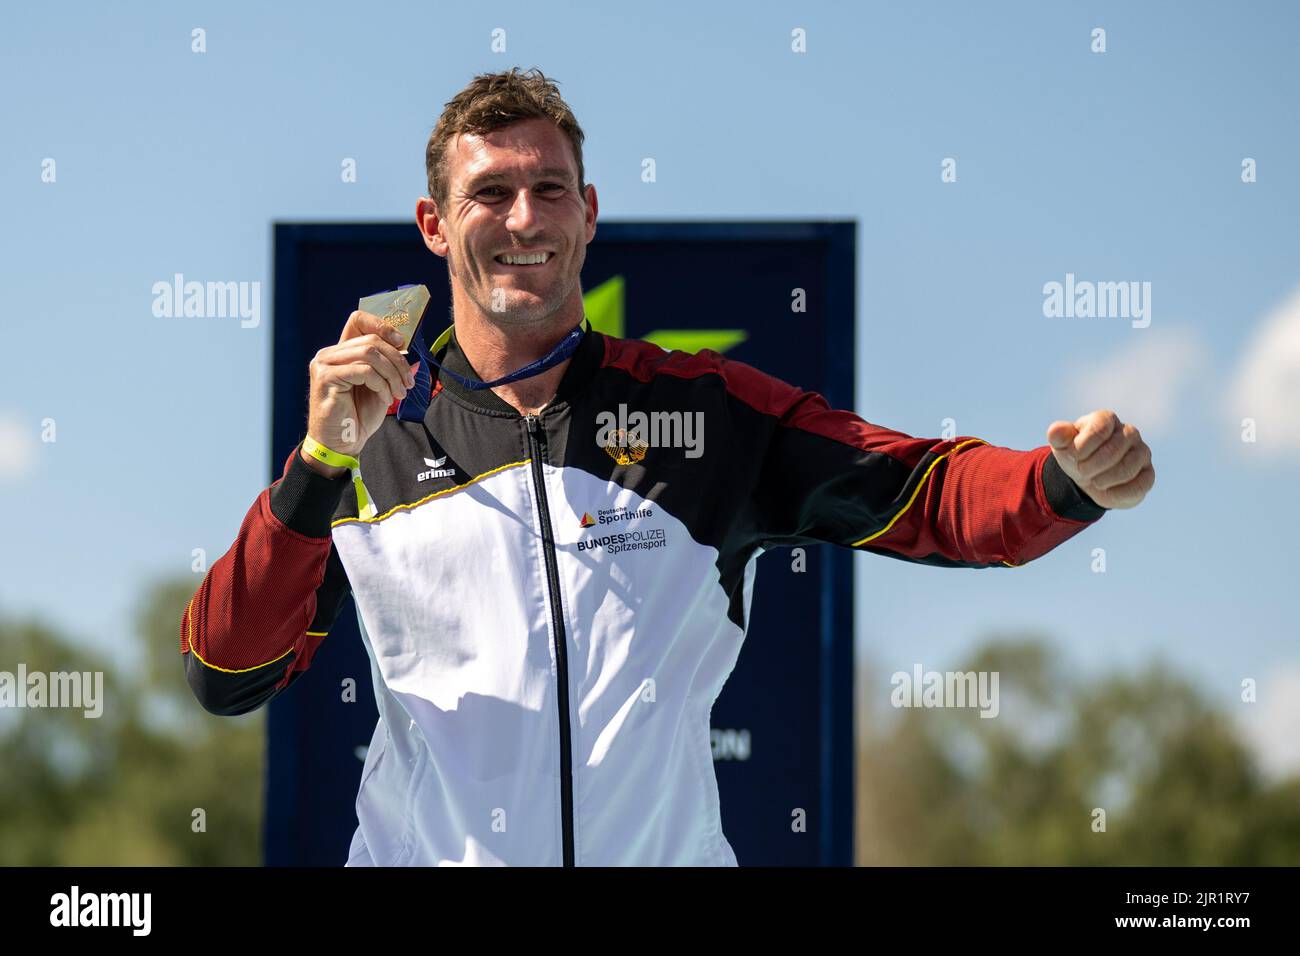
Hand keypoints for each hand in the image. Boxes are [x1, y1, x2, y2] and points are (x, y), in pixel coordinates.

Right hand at [303, 311, 415, 468]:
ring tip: (399, 393)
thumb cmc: (359, 416)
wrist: (342, 444)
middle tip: (408, 382)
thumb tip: (406, 347)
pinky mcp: (325, 378)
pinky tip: (384, 398)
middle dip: (397, 360)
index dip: (382, 325)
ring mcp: (324, 364)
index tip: (402, 342)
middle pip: (371, 340)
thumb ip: (386, 364)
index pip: (359, 320)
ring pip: (369, 353)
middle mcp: (329, 354)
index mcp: (341, 352)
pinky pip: (363, 371)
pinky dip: (381, 384)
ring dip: (392, 374)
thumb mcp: (379, 385)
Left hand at [1046, 410, 1154, 509]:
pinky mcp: (1148, 474)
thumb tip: (1055, 430)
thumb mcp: (1063, 445)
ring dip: (1103, 480)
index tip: (1073, 457)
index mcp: (1107, 419)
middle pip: (1113, 451)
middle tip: (1082, 472)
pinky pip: (1138, 486)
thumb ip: (1058, 435)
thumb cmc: (1076, 455)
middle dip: (1090, 467)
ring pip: (1127, 469)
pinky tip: (1106, 491)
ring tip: (1094, 481)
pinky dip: (1117, 494)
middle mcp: (1129, 432)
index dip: (1081, 449)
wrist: (1089, 476)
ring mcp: (1142, 452)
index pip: (1098, 430)